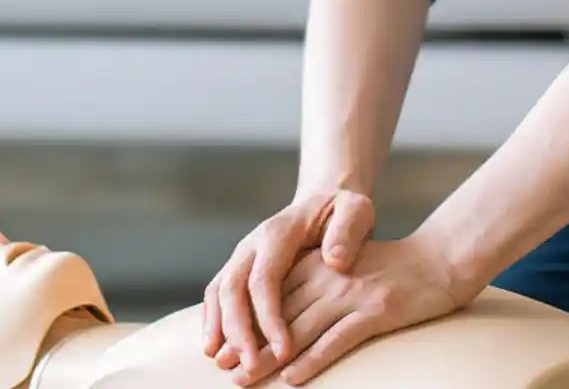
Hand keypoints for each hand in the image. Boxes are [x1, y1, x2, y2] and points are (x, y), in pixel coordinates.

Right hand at [202, 190, 374, 368]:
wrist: (322, 201)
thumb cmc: (342, 212)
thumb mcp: (355, 210)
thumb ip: (347, 231)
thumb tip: (335, 259)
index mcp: (278, 232)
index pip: (264, 279)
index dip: (270, 317)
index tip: (284, 350)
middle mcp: (252, 244)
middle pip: (233, 289)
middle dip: (238, 332)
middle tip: (250, 368)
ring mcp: (242, 255)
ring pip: (219, 293)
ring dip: (220, 329)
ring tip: (224, 364)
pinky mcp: (240, 267)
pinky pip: (218, 295)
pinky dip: (213, 321)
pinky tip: (215, 348)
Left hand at [225, 236, 467, 386]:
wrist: (440, 259)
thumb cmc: (389, 268)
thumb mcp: (343, 264)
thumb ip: (312, 279)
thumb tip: (280, 313)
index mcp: (316, 262)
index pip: (270, 296)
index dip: (245, 324)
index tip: (223, 348)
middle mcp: (327, 276)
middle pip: (277, 315)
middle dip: (248, 345)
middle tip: (226, 370)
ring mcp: (350, 293)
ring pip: (299, 329)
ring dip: (269, 358)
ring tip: (247, 379)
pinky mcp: (375, 311)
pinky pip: (336, 339)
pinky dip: (311, 359)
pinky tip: (293, 377)